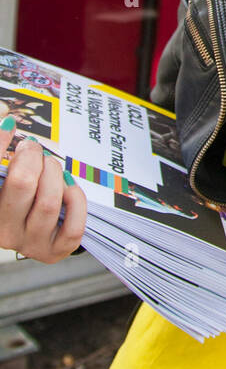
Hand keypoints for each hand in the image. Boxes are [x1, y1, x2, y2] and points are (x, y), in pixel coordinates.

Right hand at [0, 103, 85, 262]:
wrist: (30, 227)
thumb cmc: (14, 195)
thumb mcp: (5, 173)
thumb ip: (2, 149)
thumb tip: (6, 116)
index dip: (1, 146)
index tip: (13, 131)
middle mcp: (1, 231)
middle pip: (21, 183)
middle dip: (35, 158)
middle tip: (37, 151)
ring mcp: (28, 244)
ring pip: (48, 203)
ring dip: (56, 176)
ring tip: (53, 168)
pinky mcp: (54, 252)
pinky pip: (72, 226)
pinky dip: (76, 201)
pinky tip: (70, 189)